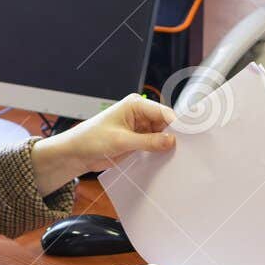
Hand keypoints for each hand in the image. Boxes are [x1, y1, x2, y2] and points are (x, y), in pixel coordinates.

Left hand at [32, 94, 175, 194]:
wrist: (76, 153)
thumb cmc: (91, 139)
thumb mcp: (121, 141)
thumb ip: (148, 141)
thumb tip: (171, 141)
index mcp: (135, 105)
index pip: (163, 112)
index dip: (176, 125)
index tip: (188, 137)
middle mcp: (139, 114)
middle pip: (165, 124)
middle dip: (173, 137)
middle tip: (184, 151)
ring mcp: (139, 128)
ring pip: (161, 136)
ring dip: (166, 146)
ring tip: (176, 158)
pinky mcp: (137, 140)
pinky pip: (154, 145)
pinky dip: (158, 152)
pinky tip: (165, 160)